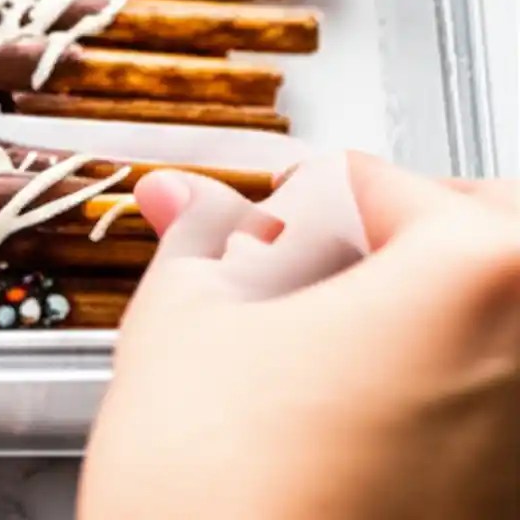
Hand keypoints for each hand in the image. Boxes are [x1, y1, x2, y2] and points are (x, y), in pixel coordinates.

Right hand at [78, 154, 519, 519]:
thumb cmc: (219, 503)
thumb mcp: (183, 325)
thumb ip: (199, 238)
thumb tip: (191, 200)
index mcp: (481, 274)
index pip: (369, 182)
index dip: (283, 203)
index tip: (252, 230)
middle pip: (471, 236)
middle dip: (379, 239)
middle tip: (296, 271)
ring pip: (484, 325)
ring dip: (402, 315)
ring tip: (306, 353)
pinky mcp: (506, 501)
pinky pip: (483, 410)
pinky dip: (423, 391)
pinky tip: (335, 421)